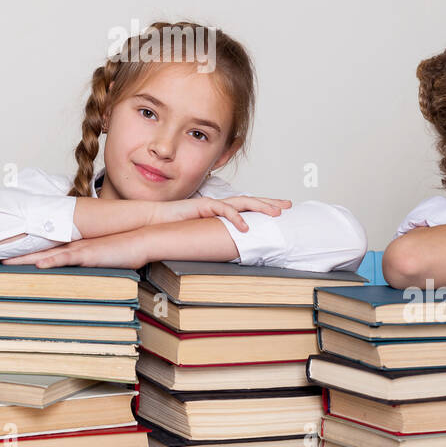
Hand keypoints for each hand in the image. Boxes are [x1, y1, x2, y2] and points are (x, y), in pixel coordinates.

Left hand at [2, 234, 149, 269]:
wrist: (143, 238)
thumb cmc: (127, 250)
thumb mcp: (104, 259)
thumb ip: (89, 264)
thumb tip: (80, 274)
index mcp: (74, 247)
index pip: (44, 250)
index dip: (25, 253)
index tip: (7, 257)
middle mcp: (72, 245)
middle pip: (38, 250)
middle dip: (16, 255)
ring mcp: (79, 248)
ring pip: (45, 253)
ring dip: (25, 258)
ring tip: (4, 263)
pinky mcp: (88, 254)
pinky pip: (66, 257)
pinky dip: (51, 261)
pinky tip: (37, 264)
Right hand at [149, 195, 290, 231]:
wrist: (157, 219)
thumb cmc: (178, 226)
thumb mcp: (203, 232)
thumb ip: (218, 234)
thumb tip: (233, 246)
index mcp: (221, 208)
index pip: (247, 206)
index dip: (264, 206)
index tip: (281, 210)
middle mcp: (220, 203)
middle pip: (250, 200)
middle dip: (270, 202)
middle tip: (288, 205)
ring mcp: (213, 203)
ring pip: (242, 202)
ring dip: (260, 207)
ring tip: (275, 214)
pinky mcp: (204, 205)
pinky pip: (224, 210)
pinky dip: (236, 218)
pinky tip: (246, 227)